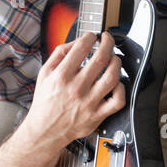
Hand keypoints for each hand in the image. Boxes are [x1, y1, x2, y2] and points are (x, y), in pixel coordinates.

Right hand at [24, 33, 124, 150]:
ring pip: (112, 76)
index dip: (90, 37)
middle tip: (107, 39)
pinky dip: (121, 88)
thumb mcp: (44, 74)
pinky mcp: (97, 115)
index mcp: (61, 77)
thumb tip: (78, 41)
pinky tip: (116, 83)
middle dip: (108, 43)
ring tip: (113, 58)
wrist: (44, 130)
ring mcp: (89, 103)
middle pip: (101, 58)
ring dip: (116, 62)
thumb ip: (59, 54)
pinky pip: (118, 100)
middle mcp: (76, 88)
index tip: (92, 36)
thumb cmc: (45, 101)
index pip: (81, 48)